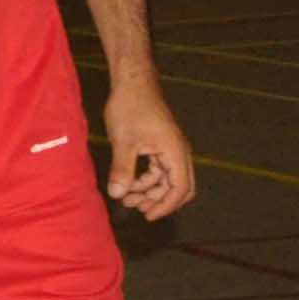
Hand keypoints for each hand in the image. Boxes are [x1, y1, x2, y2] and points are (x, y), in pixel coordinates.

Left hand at [101, 79, 196, 219]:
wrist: (132, 84)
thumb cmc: (130, 107)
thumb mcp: (124, 142)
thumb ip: (122, 170)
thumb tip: (118, 194)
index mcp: (175, 152)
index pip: (180, 188)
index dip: (165, 205)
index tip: (147, 216)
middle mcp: (178, 152)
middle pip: (178, 187)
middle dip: (158, 201)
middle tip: (135, 208)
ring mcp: (169, 148)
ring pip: (166, 179)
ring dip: (149, 190)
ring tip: (125, 197)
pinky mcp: (159, 145)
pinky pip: (158, 170)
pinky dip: (145, 179)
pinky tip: (127, 183)